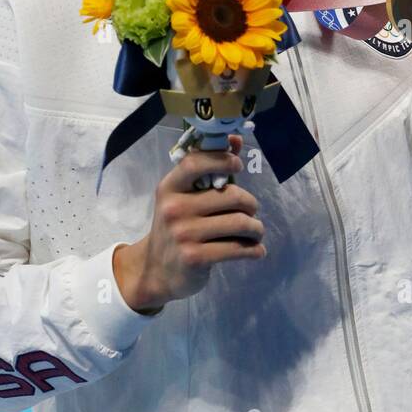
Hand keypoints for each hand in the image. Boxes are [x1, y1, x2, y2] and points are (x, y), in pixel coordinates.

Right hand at [112, 135, 265, 313]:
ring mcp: (184, 234)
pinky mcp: (195, 258)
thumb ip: (209, 171)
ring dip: (256, 228)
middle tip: (251, 212)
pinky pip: (237, 248)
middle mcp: (174, 208)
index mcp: (169, 188)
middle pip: (231, 196)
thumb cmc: (175, 228)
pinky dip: (254, 249)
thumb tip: (235, 139)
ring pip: (239, 223)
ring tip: (256, 232)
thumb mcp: (183, 198)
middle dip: (250, 204)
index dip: (222, 159)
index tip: (238, 165)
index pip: (195, 162)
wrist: (155, 271)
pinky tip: (256, 250)